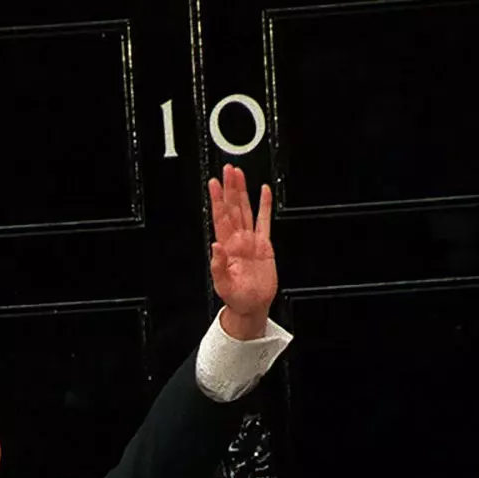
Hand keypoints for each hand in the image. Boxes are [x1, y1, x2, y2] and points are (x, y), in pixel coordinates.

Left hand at [208, 165, 275, 340]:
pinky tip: (263, 191)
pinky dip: (264, 205)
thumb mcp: (223, 285)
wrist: (252, 306)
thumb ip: (218, 266)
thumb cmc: (237, 298)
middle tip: (228, 170)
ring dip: (242, 192)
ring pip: (245, 210)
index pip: (220, 218)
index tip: (214, 184)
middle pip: (233, 208)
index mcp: (227, 248)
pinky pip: (264, 221)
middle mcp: (237, 240)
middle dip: (230, 188)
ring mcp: (250, 240)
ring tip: (239, 174)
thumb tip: (215, 248)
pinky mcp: (264, 244)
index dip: (218, 200)